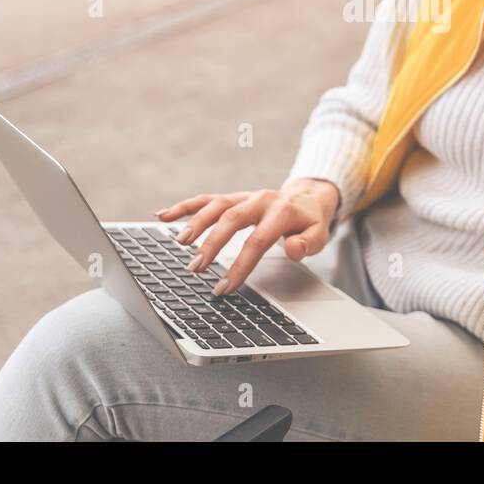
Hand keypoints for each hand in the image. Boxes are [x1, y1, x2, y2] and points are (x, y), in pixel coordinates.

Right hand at [154, 178, 339, 295]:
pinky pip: (206, 199)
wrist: (307, 196)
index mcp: (281, 211)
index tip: (225, 287)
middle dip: (212, 244)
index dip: (240, 265)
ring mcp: (243, 197)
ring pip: (215, 205)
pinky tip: (163, 216)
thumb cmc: (310, 221)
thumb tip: (293, 249)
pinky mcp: (232, 197)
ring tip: (179, 243)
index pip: (257, 240)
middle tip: (196, 268)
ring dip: (194, 222)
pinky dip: (184, 207)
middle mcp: (259, 200)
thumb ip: (308, 243)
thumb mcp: (319, 234)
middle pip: (231, 220)